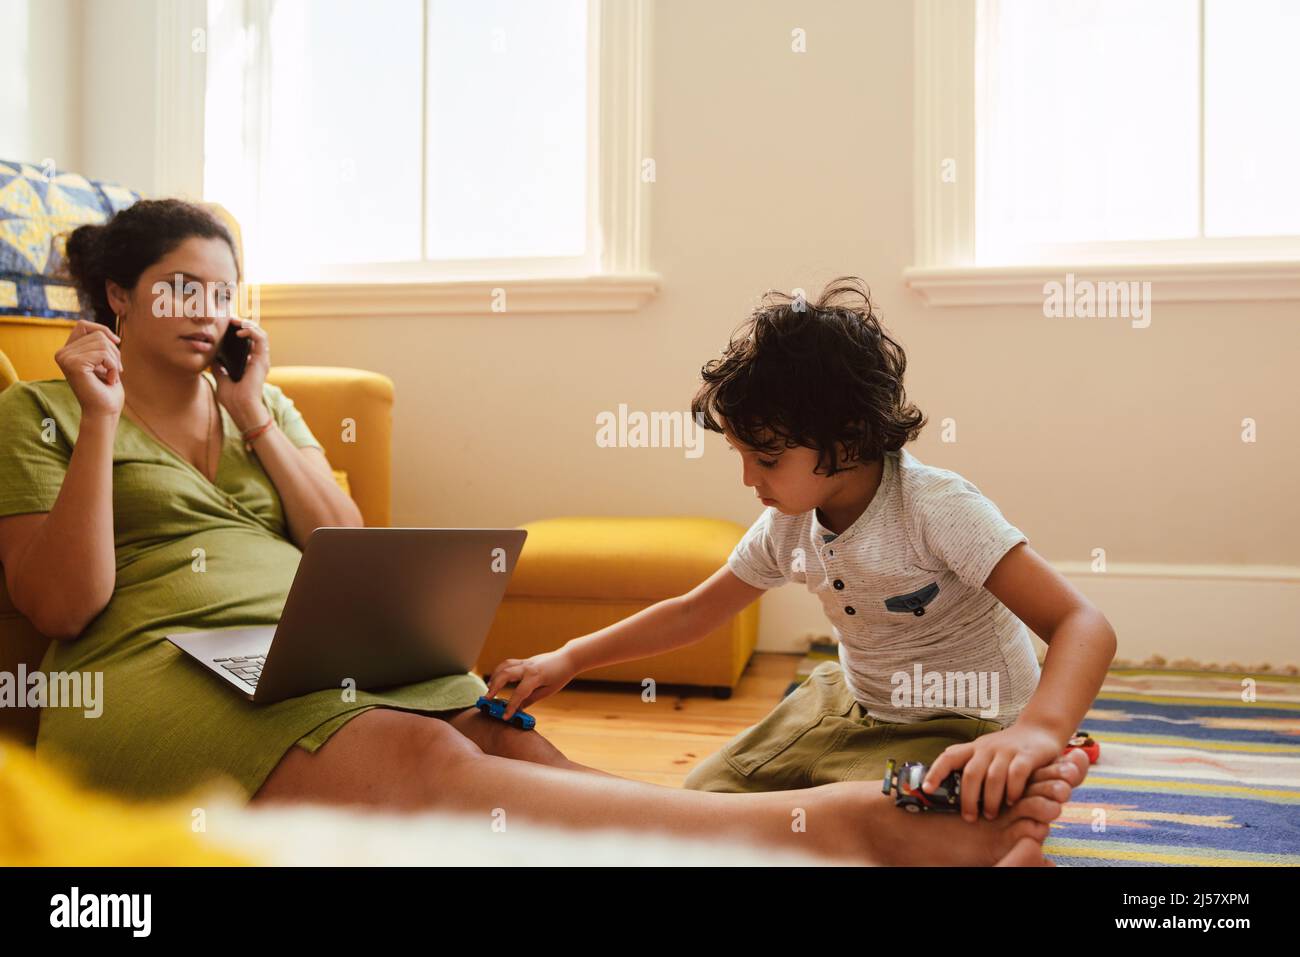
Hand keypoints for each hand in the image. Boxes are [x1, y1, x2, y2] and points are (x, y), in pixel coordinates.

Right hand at [55, 320, 123, 417]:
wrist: (105, 412)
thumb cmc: (106, 389)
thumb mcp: (104, 361)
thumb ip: (99, 345)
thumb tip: (105, 332)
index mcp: (66, 351)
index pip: (83, 325)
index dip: (102, 330)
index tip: (117, 342)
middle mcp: (62, 353)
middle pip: (97, 334)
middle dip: (114, 352)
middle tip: (114, 371)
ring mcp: (65, 358)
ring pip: (102, 342)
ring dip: (115, 361)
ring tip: (111, 376)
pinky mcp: (73, 364)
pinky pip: (104, 354)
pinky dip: (113, 366)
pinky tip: (110, 380)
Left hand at [212, 319, 270, 428]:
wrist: (241, 408)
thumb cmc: (232, 399)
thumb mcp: (220, 378)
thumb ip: (218, 367)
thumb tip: (211, 358)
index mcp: (249, 364)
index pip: (247, 342)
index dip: (238, 331)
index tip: (226, 325)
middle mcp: (257, 360)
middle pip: (254, 335)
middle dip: (242, 324)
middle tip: (230, 320)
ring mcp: (261, 359)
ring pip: (260, 333)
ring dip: (248, 324)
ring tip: (236, 322)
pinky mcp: (262, 359)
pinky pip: (261, 338)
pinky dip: (251, 331)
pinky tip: (240, 331)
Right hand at [484, 649, 578, 719]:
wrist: (568, 658)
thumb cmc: (560, 675)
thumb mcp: (548, 691)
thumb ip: (531, 699)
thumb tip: (518, 708)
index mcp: (536, 676)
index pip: (519, 693)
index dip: (511, 706)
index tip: (504, 716)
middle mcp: (528, 667)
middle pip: (505, 674)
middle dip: (494, 687)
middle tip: (487, 700)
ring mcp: (525, 662)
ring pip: (504, 666)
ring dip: (494, 677)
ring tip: (489, 690)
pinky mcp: (524, 660)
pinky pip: (508, 664)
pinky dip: (499, 671)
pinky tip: (496, 680)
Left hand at [922, 722, 1063, 821]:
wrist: (1039, 729)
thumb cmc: (1007, 747)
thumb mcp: (984, 751)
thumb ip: (969, 763)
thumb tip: (944, 783)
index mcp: (973, 748)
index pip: (949, 757)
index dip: (935, 772)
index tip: (926, 789)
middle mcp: (987, 747)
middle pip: (971, 773)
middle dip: (968, 798)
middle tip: (969, 817)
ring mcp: (1007, 751)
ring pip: (993, 777)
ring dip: (990, 799)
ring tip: (990, 815)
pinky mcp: (1027, 756)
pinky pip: (1016, 774)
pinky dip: (1012, 790)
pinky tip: (1011, 802)